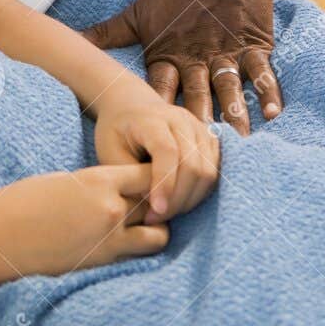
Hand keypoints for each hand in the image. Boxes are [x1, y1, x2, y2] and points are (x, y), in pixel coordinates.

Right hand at [0, 164, 168, 281]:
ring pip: (158, 234)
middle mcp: (111, 208)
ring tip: (142, 227)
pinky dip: (141, 250)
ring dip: (156, 229)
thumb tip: (116, 189)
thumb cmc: (22, 202)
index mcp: (98, 180)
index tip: (150, 179)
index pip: (148, 174)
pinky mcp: (104, 265)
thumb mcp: (63, 180)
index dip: (153, 176)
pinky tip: (126, 246)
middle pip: (156, 202)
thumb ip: (96, 184)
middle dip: (157, 201)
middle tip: (151, 202)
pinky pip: (139, 256)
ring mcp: (110, 240)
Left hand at [83, 0, 279, 134]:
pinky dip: (268, 90)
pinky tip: (273, 113)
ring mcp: (226, 50)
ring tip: (238, 143)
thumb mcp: (138, 11)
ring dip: (234, 116)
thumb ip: (108, 33)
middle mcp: (196, 56)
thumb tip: (72, 39)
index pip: (160, 89)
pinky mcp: (254, 41)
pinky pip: (263, 69)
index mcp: (167, 52)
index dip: (158, 113)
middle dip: (198, 125)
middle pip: (197, 96)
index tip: (156, 141)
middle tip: (200, 156)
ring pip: (229, 88)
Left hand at [93, 88, 219, 222]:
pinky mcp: (209, 139)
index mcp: (152, 118)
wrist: (130, 107)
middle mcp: (180, 119)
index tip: (155, 211)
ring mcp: (198, 128)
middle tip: (155, 218)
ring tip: (165, 212)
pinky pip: (214, 172)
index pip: (167, 151)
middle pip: (192, 165)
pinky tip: (179, 201)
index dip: (165, 184)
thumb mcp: (109, 151)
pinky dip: (200, 192)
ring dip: (189, 199)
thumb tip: (150, 207)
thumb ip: (129, 176)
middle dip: (177, 199)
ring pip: (208, 171)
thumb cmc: (117, 132)